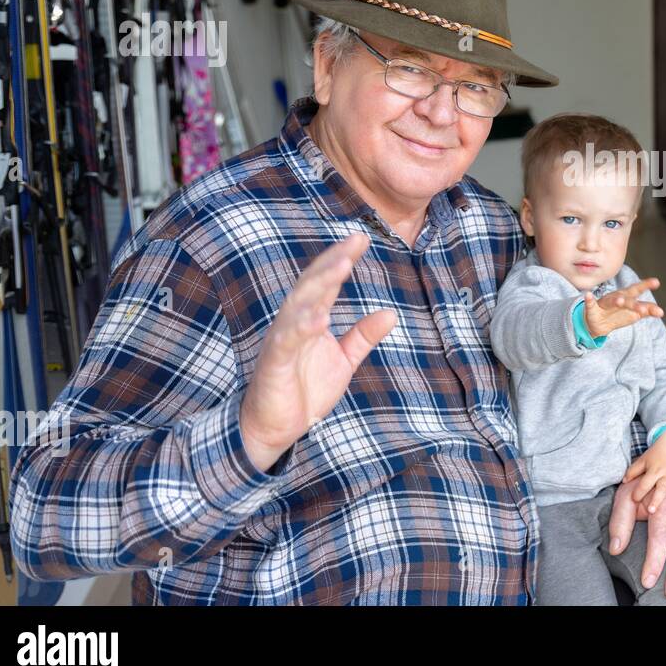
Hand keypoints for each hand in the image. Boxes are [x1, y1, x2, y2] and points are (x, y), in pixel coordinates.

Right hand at [239, 233, 396, 471]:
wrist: (275, 427)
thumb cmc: (304, 389)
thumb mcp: (343, 360)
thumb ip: (363, 336)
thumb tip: (391, 313)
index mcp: (310, 319)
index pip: (326, 282)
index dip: (342, 259)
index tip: (362, 237)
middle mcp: (293, 322)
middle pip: (312, 284)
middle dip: (333, 261)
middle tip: (355, 240)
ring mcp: (282, 340)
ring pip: (299, 305)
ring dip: (320, 285)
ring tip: (343, 266)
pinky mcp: (274, 363)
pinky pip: (287, 341)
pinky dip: (302, 327)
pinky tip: (320, 318)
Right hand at [583, 277, 662, 337]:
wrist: (598, 324)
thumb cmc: (618, 315)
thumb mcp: (633, 313)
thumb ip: (646, 311)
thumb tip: (660, 312)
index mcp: (627, 297)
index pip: (637, 291)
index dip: (646, 286)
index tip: (656, 282)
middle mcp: (616, 298)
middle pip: (627, 299)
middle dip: (634, 304)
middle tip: (643, 310)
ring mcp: (604, 303)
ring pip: (611, 301)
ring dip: (615, 301)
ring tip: (619, 301)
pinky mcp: (592, 309)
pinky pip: (590, 304)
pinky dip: (589, 300)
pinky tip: (587, 295)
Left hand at [622, 427, 665, 513]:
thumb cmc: (656, 454)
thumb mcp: (642, 460)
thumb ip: (632, 471)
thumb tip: (623, 482)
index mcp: (654, 470)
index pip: (645, 482)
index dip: (639, 491)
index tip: (633, 499)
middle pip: (662, 487)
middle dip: (657, 499)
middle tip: (652, 511)